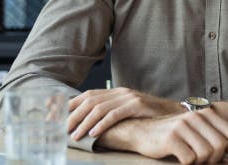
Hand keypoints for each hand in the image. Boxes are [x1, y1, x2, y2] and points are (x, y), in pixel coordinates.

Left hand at [67, 87, 183, 140]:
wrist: (172, 113)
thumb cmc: (147, 116)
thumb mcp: (126, 111)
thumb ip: (110, 112)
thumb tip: (89, 123)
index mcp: (114, 92)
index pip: (87, 95)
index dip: (70, 104)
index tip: (55, 115)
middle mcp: (119, 92)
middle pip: (89, 101)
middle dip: (73, 115)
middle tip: (62, 129)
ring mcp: (128, 97)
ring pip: (99, 108)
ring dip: (84, 123)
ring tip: (75, 136)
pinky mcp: (136, 105)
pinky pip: (114, 114)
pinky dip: (101, 124)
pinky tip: (93, 133)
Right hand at [101, 108, 227, 164]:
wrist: (142, 131)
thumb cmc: (171, 135)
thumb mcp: (195, 134)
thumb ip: (213, 141)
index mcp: (204, 114)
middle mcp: (195, 117)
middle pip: (220, 146)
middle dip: (216, 160)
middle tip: (206, 162)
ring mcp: (183, 127)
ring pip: (206, 154)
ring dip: (200, 162)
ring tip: (190, 158)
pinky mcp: (172, 138)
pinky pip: (190, 159)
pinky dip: (187, 163)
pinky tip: (180, 158)